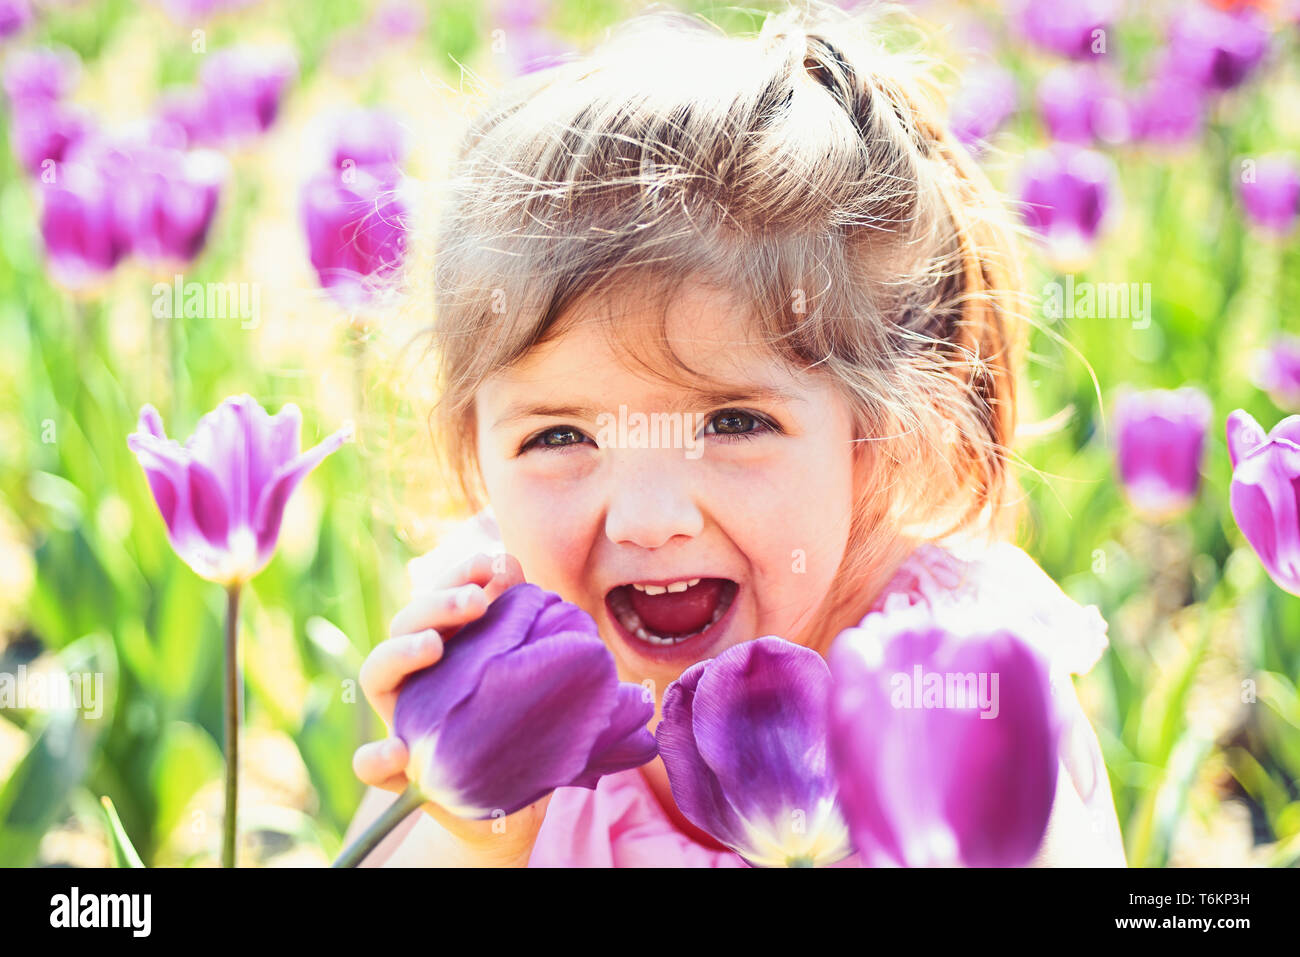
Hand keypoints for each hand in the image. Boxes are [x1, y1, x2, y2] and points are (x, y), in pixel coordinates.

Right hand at [352, 551, 546, 863]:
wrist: (516, 806)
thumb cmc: (525, 730)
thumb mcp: (534, 677)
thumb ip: (527, 626)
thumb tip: (515, 570)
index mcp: (449, 645)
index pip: (441, 599)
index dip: (459, 574)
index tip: (493, 564)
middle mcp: (417, 675)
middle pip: (407, 624)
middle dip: (438, 602)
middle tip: (477, 602)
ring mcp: (402, 718)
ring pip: (377, 671)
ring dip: (401, 651)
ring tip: (433, 645)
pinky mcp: (400, 773)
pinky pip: (371, 763)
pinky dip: (375, 756)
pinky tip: (397, 752)